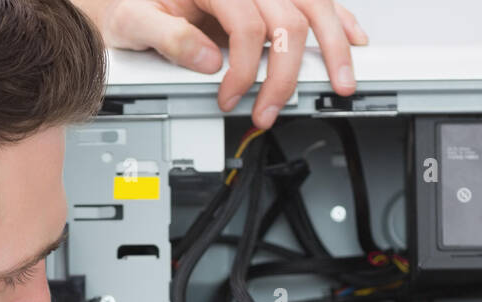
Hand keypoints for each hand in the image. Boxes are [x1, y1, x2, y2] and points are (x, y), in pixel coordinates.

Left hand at [81, 0, 367, 129]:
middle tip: (272, 111)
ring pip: (312, 6)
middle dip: (287, 73)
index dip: (243, 69)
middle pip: (287, 18)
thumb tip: (209, 62)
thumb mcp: (132, 20)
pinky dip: (338, 19)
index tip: (230, 99)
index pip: (247, 25)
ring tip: (343, 80)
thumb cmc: (127, 3)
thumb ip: (169, 38)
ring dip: (333, 45)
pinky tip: (354, 36)